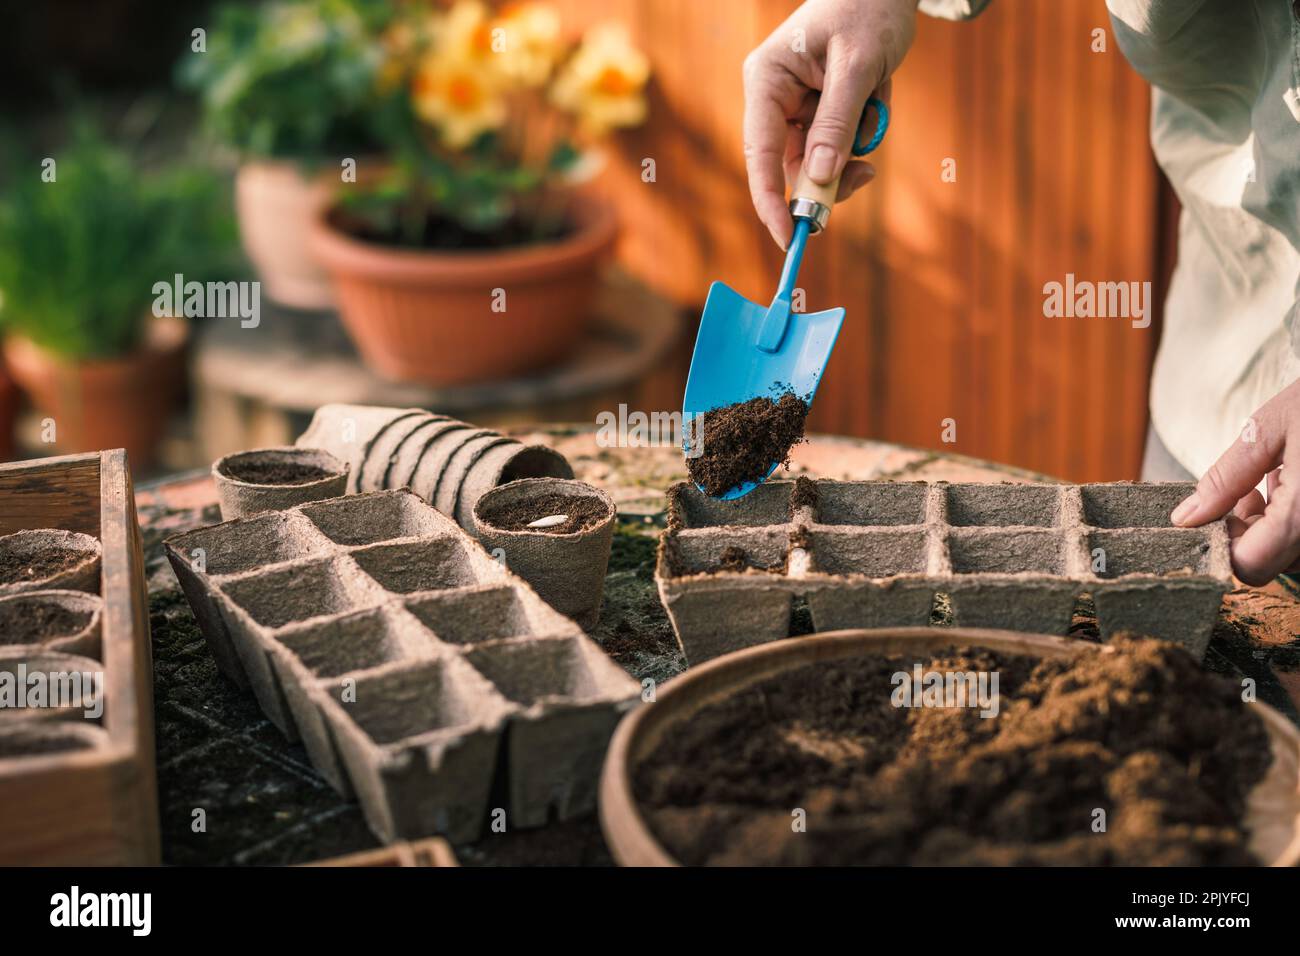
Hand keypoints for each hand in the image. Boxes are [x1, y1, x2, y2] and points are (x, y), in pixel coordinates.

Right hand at [742, 0, 916, 248]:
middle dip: (828, 175)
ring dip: (854, 149)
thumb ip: (838, 121)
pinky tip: (879, 98)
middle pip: (790, 165)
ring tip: (878, 108)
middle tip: (864, 176)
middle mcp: (774, 99)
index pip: (758, 153)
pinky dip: (863, 136)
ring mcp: (797, 107)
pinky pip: (839, 146)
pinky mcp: (821, 112)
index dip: (770, 200)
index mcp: (766, 80)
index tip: (789, 236)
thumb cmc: (868, 9)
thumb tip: (820, 176)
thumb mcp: (857, 64)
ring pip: (819, 161)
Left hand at [1170, 379, 1299, 584]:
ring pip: (1296, 554)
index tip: (1218, 510)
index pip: (1250, 565)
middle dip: (1248, 532)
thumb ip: (1226, 479)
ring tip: (1277, 480)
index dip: (1223, 542)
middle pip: (1274, 563)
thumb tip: (1186, 518)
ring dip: (1275, 527)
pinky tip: (1297, 480)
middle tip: (1247, 490)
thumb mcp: (1267, 430)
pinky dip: (1297, 519)